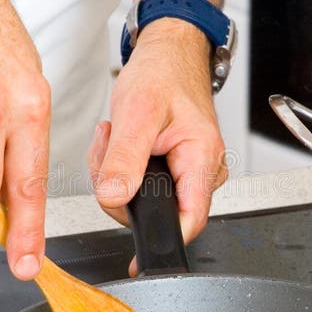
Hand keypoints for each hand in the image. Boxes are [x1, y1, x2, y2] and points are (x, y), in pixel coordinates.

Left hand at [87, 19, 227, 274]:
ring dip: (116, 173)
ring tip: (115, 136)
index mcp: (202, 159)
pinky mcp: (170, 169)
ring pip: (142, 199)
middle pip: (156, 211)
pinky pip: (139, 184)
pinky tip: (120, 142)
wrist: (168, 54)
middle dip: (120, 189)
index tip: (139, 257)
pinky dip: (121, 166)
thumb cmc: (163, 75)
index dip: (163, 239)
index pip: (190, 219)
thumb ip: (125, 158)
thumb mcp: (137, 113)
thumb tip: (114, 197)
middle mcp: (201, 171)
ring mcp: (186, 172)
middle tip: (109, 151)